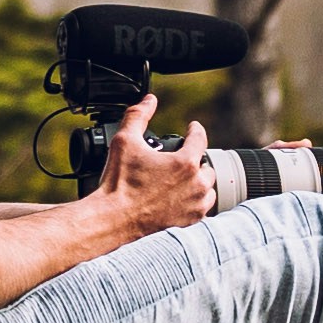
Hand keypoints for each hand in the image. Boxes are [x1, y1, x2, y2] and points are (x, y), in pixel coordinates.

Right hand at [106, 91, 218, 232]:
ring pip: (207, 187)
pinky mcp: (190, 221)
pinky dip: (196, 200)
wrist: (114, 219)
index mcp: (185, 162)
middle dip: (194, 160)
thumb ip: (138, 115)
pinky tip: (182, 197)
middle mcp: (196, 184)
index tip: (191, 128)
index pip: (199, 138)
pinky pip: (203, 207)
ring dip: (198, 181)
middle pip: (205, 165)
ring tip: (182, 179)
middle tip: (179, 159)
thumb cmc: (119, 183)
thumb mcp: (124, 141)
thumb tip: (149, 100)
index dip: (194, 129)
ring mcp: (195, 205)